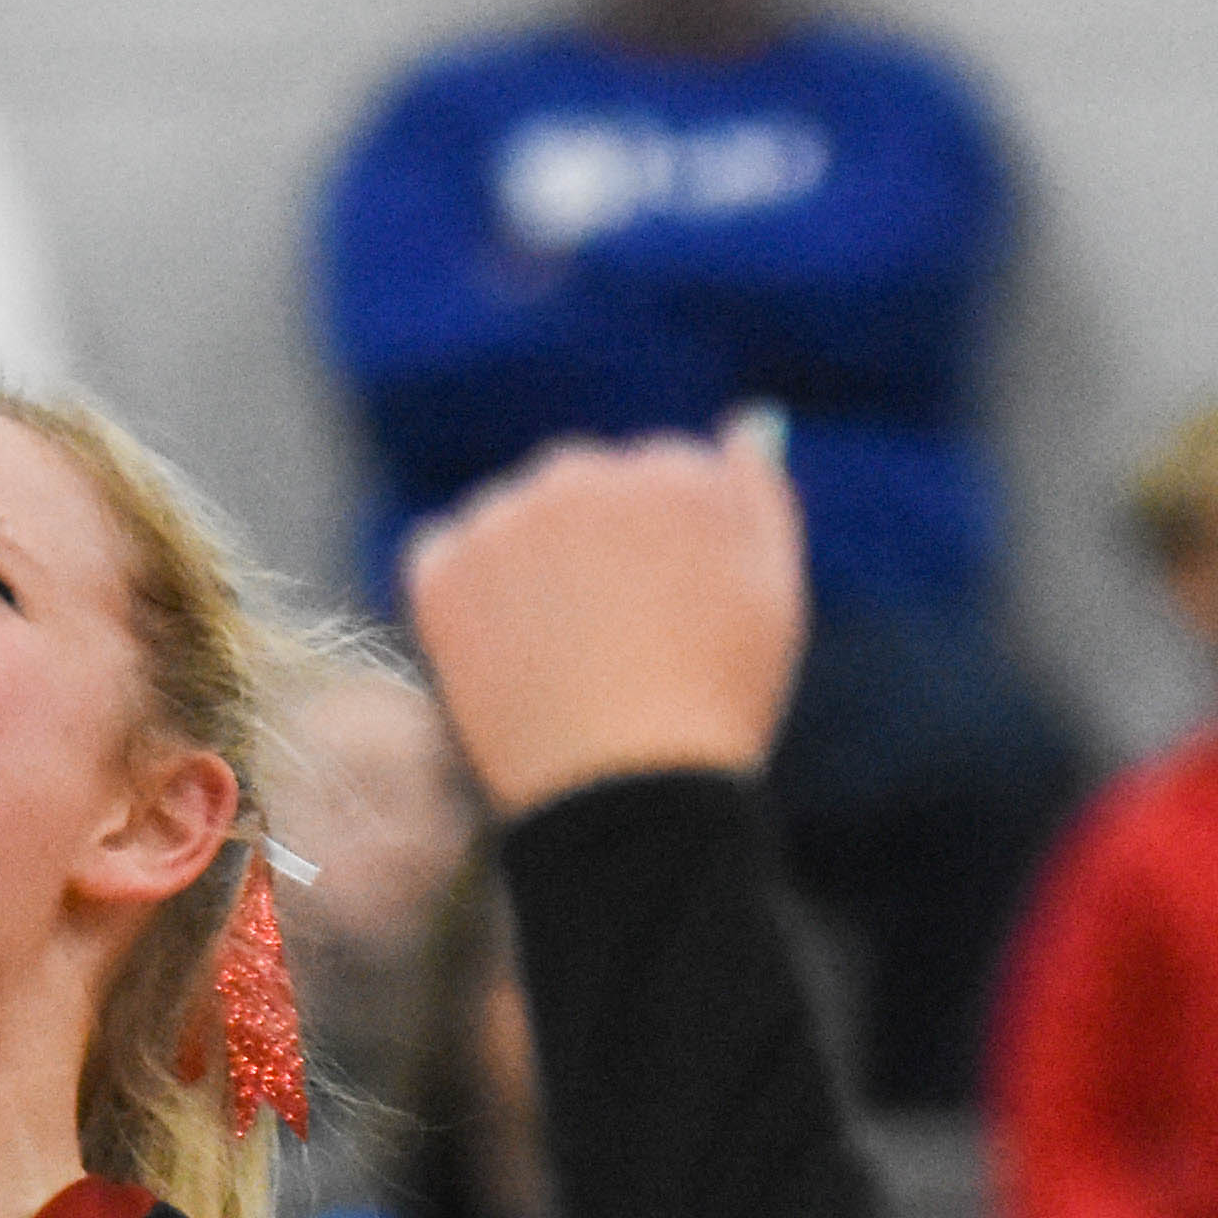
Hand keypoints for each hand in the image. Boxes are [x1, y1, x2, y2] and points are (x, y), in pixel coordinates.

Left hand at [400, 421, 810, 815]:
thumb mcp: (774, 594)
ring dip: (525, 563)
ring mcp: (506, 520)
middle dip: (589, 545)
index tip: (659, 614)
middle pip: (580, 486)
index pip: (656, 475)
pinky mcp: (444, 570)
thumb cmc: (715, 704)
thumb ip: (759, 498)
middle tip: (607, 642)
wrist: (627, 792)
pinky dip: (464, 592)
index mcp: (670, 471)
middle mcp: (584, 474)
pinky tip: (501, 650)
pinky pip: (444, 554)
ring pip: (511, 517)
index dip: (658, 550)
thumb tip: (744, 424)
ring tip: (556, 655)